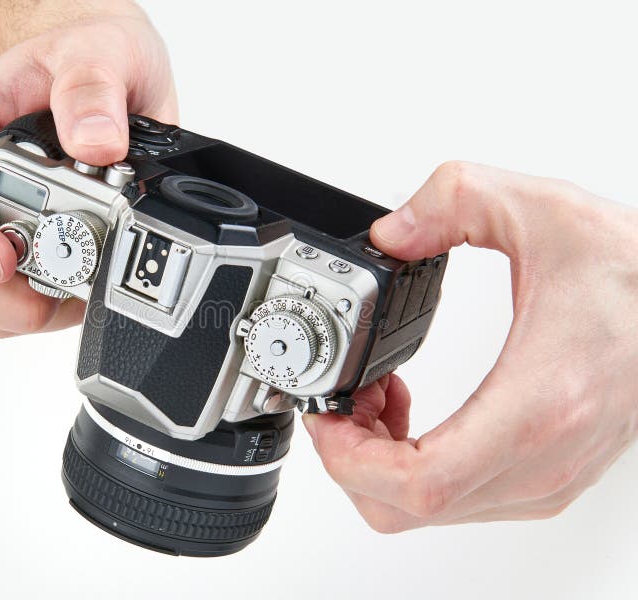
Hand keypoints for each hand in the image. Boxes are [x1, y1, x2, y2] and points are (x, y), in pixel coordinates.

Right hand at [0, 8, 176, 336]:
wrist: (117, 70)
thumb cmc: (90, 54)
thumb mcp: (99, 51)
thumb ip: (90, 88)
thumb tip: (94, 144)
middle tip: (53, 290)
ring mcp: (3, 226)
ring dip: (24, 310)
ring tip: (75, 286)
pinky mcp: (38, 254)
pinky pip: (19, 308)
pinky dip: (51, 314)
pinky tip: (84, 291)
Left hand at [303, 161, 637, 531]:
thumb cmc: (635, 274)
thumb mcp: (539, 210)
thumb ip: (452, 200)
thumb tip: (389, 233)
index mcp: (535, 405)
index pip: (418, 483)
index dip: (347, 459)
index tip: (325, 414)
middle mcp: (541, 460)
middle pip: (405, 509)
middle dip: (350, 457)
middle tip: (342, 400)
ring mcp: (544, 478)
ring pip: (425, 511)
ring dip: (377, 460)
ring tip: (374, 395)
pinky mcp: (544, 476)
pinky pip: (455, 497)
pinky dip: (410, 464)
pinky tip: (407, 411)